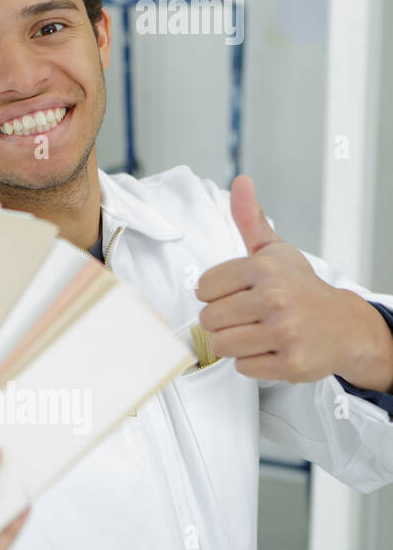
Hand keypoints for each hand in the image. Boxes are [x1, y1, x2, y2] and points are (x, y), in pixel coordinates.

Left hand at [196, 174, 392, 390]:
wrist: (346, 326)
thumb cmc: (302, 288)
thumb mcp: (275, 251)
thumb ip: (250, 219)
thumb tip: (241, 182)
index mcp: (264, 269)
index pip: (203, 288)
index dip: (215, 295)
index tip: (236, 294)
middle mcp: (275, 299)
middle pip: (209, 320)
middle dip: (223, 321)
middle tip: (248, 317)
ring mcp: (284, 333)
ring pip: (221, 345)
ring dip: (234, 343)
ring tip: (257, 333)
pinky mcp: (291, 364)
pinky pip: (243, 368)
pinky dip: (253, 363)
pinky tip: (272, 349)